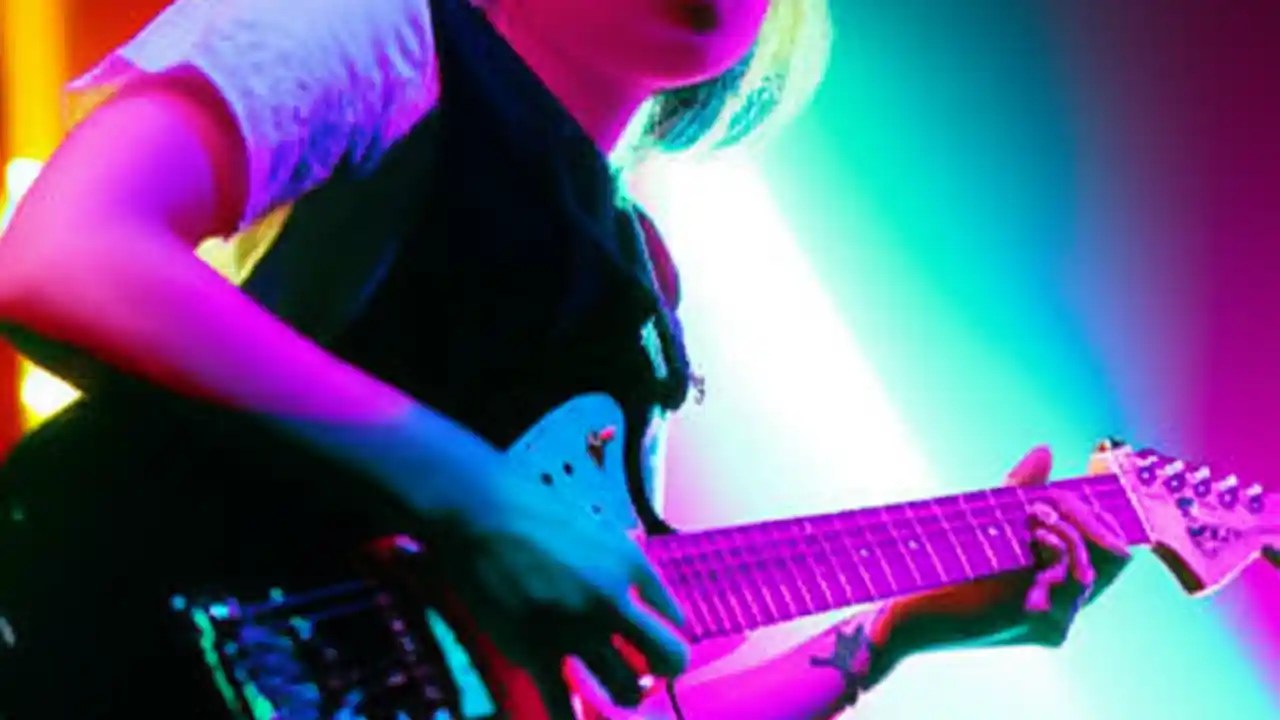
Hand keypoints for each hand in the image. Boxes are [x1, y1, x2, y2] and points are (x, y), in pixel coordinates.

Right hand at [426, 458, 689, 719]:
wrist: (476, 513)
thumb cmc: (530, 506)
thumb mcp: (591, 523)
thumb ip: (617, 558)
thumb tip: (633, 587)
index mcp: (630, 564)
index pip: (675, 615)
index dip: (666, 627)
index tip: (650, 630)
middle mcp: (613, 603)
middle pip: (668, 658)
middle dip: (664, 669)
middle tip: (649, 668)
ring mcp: (577, 632)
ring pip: (627, 690)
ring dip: (626, 693)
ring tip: (616, 688)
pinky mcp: (536, 653)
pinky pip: (565, 707)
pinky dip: (572, 719)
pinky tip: (573, 718)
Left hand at [869, 446, 1131, 676]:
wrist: (907, 612)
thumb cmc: (946, 569)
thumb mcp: (992, 522)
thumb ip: (1022, 489)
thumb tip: (1046, 451)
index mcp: (1058, 584)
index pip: (1111, 552)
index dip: (1105, 515)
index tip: (1087, 481)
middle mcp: (1066, 605)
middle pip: (1115, 556)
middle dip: (1085, 516)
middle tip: (1042, 504)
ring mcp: (1057, 617)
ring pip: (1098, 562)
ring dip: (1068, 528)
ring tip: (1032, 518)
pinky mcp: (1040, 620)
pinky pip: (1074, 574)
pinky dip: (1058, 543)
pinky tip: (1032, 533)